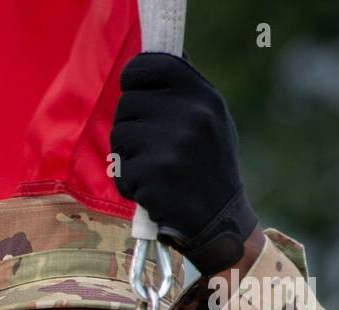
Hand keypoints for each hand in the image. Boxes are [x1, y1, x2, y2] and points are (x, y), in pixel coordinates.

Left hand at [110, 52, 257, 274]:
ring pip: (118, 136)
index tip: (133, 90)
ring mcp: (171, 144)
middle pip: (126, 103)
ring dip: (127, 157)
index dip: (133, 77)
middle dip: (129, 127)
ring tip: (155, 171)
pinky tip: (154, 191)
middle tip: (151, 149)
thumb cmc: (208, 167)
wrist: (220, 220)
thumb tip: (153, 60)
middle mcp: (190, 114)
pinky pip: (120, 169)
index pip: (149, 65)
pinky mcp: (154, 174)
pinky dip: (129, 184)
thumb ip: (185, 90)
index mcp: (202, 95)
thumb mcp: (211, 118)